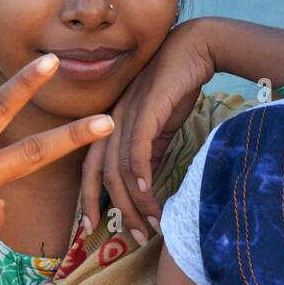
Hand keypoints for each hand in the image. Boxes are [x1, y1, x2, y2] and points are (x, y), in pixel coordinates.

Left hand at [80, 19, 215, 241]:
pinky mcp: (147, 109)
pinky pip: (138, 147)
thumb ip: (150, 151)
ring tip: (150, 224)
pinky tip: (148, 193)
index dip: (89, 198)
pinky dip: (140, 173)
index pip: (92, 168)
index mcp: (109, 124)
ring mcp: (127, 114)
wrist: (194, 48)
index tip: (94, 226)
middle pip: (102, 174)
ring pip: (121, 168)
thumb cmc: (176, 84)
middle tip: (132, 236)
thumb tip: (145, 182)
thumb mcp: (159, 125)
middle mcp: (111, 121)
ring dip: (135, 202)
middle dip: (115, 210)